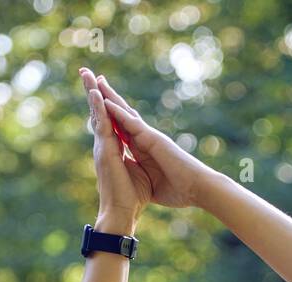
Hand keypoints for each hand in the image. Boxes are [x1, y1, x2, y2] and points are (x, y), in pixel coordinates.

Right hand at [80, 67, 147, 226]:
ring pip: (97, 114)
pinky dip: (99, 109)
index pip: (108, 121)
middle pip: (98, 113)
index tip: (101, 87)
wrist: (122, 214)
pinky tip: (96, 94)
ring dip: (92, 93)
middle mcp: (104, 146)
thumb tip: (141, 159)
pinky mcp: (106, 152)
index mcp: (113, 150)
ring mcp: (103, 148)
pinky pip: (102, 125)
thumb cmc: (131, 199)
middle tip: (86, 72)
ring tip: (86, 74)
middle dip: (93, 92)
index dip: (104, 104)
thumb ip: (135, 161)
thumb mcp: (137, 174)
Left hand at [90, 71, 211, 209]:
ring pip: (125, 112)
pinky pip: (132, 122)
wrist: (198, 190)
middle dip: (107, 99)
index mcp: (142, 149)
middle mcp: (145, 138)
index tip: (95, 107)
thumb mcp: (151, 184)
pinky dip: (119, 112)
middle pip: (122, 115)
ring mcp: (149, 136)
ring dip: (110, 97)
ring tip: (96, 81)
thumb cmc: (179, 190)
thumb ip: (141, 176)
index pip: (121, 129)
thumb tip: (134, 183)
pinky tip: (106, 101)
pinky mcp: (154, 138)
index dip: (108, 117)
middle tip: (93, 80)